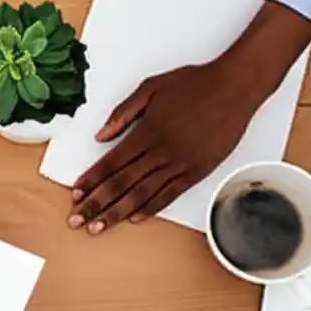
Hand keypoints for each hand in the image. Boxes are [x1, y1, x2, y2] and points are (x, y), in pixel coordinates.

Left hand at [68, 0, 310, 233]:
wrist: (234, 87)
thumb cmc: (194, 83)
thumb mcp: (151, 87)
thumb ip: (123, 113)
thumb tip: (100, 136)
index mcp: (147, 131)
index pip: (111, 163)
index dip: (91, 180)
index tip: (76, 194)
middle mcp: (161, 151)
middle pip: (121, 183)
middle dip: (96, 204)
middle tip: (76, 221)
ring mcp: (180, 164)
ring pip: (142, 194)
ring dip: (117, 212)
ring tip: (98, 227)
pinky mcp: (197, 171)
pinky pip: (169, 194)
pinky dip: (150, 208)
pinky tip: (134, 218)